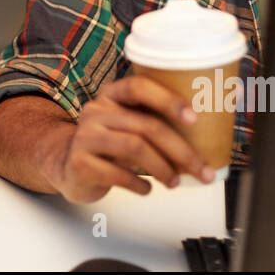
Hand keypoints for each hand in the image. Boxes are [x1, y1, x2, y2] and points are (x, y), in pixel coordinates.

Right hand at [49, 75, 211, 202]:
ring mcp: (85, 136)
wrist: (66, 165)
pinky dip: (139, 184)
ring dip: (163, 168)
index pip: (138, 86)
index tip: (193, 117)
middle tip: (200, 169)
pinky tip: (148, 188)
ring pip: (134, 147)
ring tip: (175, 183)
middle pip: (145, 125)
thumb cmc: (108, 144)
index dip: (168, 99)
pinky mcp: (81, 163)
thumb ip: (153, 120)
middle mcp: (96, 110)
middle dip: (180, 150)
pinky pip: (117, 174)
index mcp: (111, 95)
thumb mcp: (126, 124)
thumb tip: (208, 128)